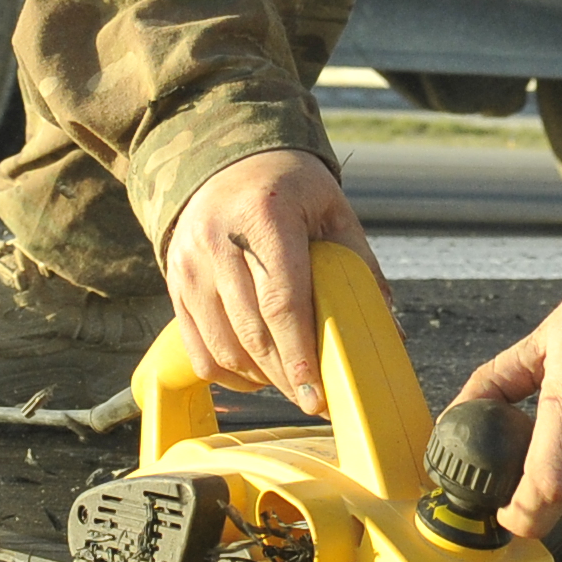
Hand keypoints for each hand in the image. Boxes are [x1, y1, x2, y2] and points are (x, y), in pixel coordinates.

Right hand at [160, 150, 371, 414]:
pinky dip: (228, 373)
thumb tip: (387, 328)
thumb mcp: (332, 209)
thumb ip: (358, 265)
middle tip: (315, 401)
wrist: (226, 160)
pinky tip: (257, 375)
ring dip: (258, 378)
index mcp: (264, 216)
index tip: (318, 394)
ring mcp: (189, 264)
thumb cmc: (290, 188)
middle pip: (252, 332)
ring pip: (222, 347)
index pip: (282, 301)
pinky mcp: (174, 284)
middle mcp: (218, 240)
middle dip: (286, 377)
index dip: (300, 354)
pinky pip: (198, 348)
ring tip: (291, 384)